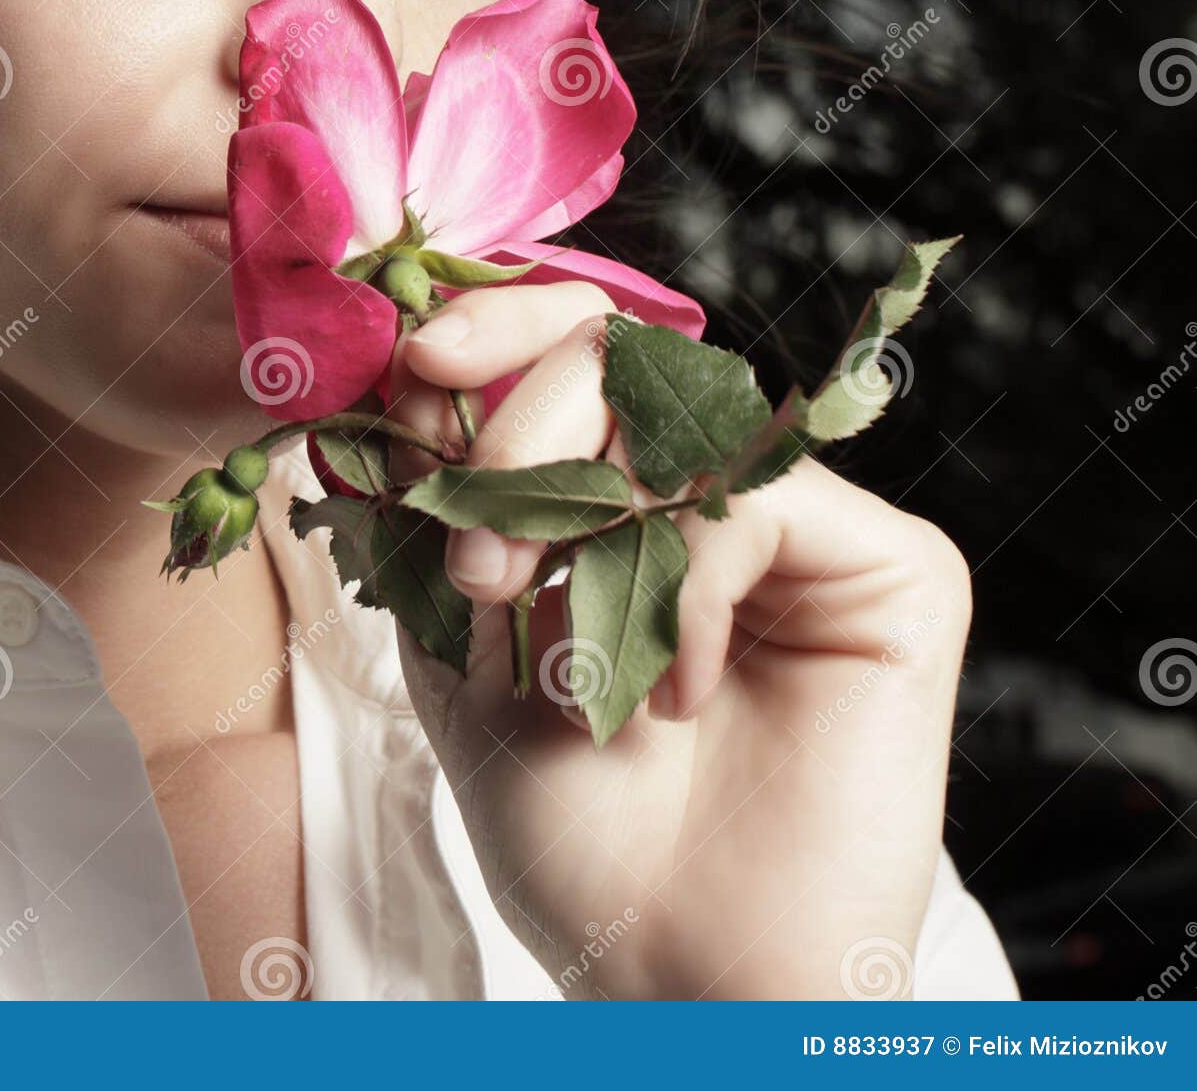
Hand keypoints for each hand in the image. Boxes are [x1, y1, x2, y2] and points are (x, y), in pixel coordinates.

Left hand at [387, 281, 972, 1000]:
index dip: (498, 329)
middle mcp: (721, 490)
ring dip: (586, 514)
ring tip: (542, 633)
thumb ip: (441, 510)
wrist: (675, 970)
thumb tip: (402, 376)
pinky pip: (762, 504)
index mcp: (627, 494)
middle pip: (625, 354)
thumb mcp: (460, 648)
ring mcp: (809, 525)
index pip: (572, 349)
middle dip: (525, 430)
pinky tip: (675, 695)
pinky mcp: (895, 569)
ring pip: (689, 414)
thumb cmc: (571, 823)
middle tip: (479, 558)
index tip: (419, 363)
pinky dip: (688, 587)